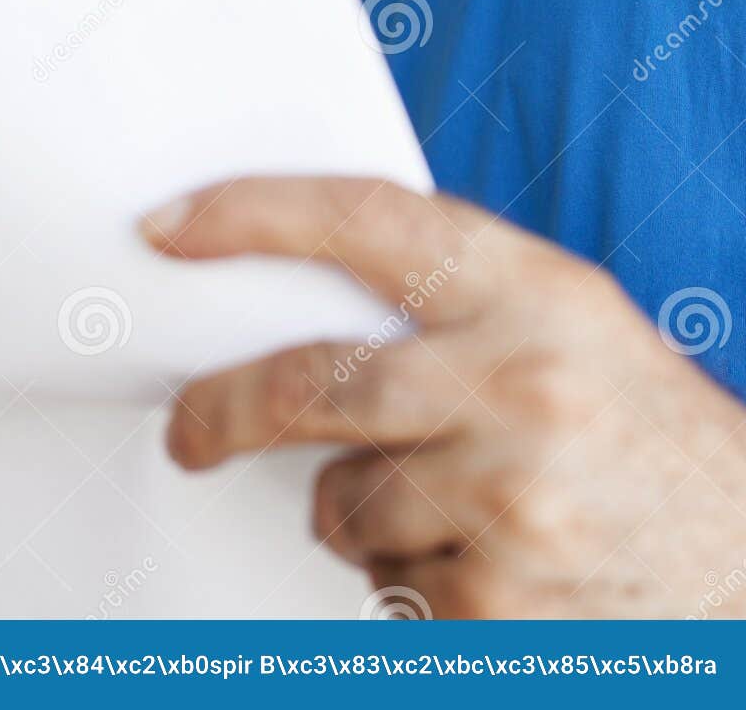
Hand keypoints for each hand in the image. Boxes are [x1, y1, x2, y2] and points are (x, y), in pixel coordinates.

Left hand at [142, 177, 745, 618]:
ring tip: (434, 507)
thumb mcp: (563, 316)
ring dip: (353, 511)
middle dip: (224, 409)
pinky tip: (474, 560)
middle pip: (312, 382)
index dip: (251, 214)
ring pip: (343, 498)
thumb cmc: (641, 427)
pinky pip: (387, 582)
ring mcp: (515, 493)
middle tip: (189, 430)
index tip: (170, 228)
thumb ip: (446, 292)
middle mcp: (522, 381)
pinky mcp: (506, 596)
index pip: (362, 219)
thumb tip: (286, 289)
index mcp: (530, 288)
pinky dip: (402, 577)